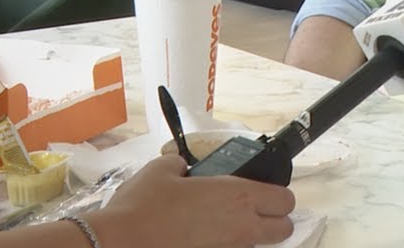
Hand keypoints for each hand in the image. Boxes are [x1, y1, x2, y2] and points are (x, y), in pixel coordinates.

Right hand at [91, 155, 295, 247]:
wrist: (118, 244)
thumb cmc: (141, 207)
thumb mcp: (162, 170)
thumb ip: (181, 165)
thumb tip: (183, 168)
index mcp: (237, 195)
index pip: (285, 199)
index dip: (277, 196)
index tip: (263, 194)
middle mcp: (242, 226)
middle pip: (284, 228)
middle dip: (275, 221)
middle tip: (253, 214)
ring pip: (258, 245)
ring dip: (248, 236)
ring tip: (221, 228)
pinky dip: (226, 245)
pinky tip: (204, 239)